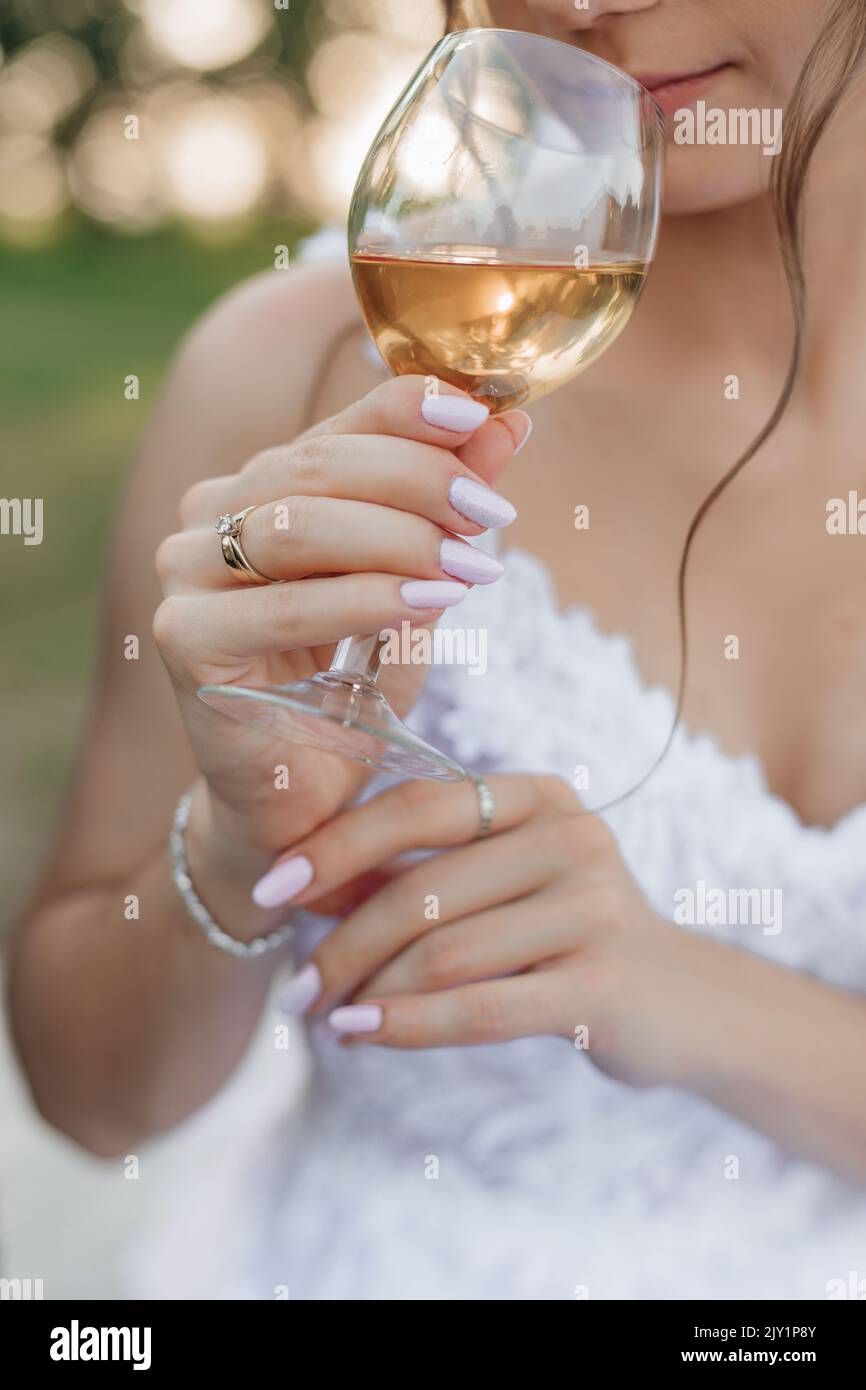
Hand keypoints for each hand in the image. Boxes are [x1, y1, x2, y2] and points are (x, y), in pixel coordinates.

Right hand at [151, 376, 528, 892]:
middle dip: (420, 482)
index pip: (336, 429)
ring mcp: (186, 573)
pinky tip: (428, 602)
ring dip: (400, 538)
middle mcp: (210, 516)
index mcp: (260, 488)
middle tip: (491, 514)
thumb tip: (508, 428)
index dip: (409, 410)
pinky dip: (367, 598)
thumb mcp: (414, 589)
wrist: (299, 797)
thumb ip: (446, 513)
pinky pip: (287, 605)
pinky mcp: (183, 636)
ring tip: (471, 566)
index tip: (485, 417)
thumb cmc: (352, 691)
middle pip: (317, 467)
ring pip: (299, 525)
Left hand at [263, 774, 709, 1089]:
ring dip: (367, 991)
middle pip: (422, 888)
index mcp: (541, 795)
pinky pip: (481, 1009)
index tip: (270, 888)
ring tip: (325, 1016)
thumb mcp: (500, 885)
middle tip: (295, 988)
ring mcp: (595, 907)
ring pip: (444, 954)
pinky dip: (408, 1025)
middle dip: (341, 943)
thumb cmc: (566, 935)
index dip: (335, 847)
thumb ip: (415, 875)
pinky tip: (360, 1035)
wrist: (682, 1003)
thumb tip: (303, 884)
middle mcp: (573, 836)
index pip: (417, 806)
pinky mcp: (604, 983)